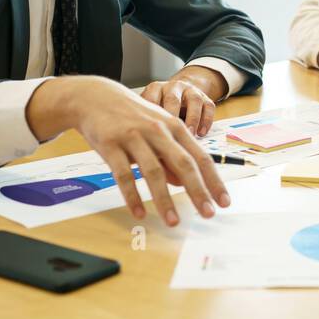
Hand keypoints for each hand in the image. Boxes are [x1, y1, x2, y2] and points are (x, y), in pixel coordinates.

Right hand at [26, 76, 228, 226]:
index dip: (213, 180)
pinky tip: (139, 212)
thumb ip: (171, 156)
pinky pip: (123, 174)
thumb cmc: (131, 117)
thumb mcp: (157, 131)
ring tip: (173, 221)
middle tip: (208, 214)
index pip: (200, 157)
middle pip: (183, 164)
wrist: (95, 97)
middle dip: (198, 191)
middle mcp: (158, 131)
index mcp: (175, 127)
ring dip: (164, 199)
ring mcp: (134, 136)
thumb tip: (184, 184)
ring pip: (153, 171)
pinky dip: (132, 196)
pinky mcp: (111, 144)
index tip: (224, 201)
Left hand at [141, 69, 221, 136]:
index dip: (151, 115)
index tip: (151, 131)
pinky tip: (202, 133)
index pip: (151, 99)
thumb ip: (146, 120)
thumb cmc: (160, 107)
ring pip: (194, 100)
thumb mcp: (149, 109)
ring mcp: (190, 90)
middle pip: (173, 99)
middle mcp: (173, 86)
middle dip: (174, 116)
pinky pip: (208, 106)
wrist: (181, 92)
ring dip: (193, 118)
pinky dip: (206, 120)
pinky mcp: (205, 97)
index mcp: (156, 88)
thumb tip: (142, 142)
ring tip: (190, 134)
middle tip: (173, 132)